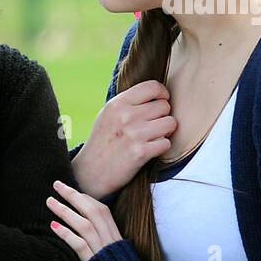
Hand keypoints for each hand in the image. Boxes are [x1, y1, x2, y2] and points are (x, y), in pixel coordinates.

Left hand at [47, 179, 124, 260]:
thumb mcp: (116, 254)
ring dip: (65, 211)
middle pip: (91, 210)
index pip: (101, 209)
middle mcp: (110, 239)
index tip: (71, 190)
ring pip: (84, 224)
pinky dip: (66, 234)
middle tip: (56, 184)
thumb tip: (91, 232)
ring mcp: (102, 250)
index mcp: (115, 235)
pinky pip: (80, 244)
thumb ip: (105, 242)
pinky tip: (53, 226)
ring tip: (49, 202)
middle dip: (73, 195)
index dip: (85, 197)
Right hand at [70, 81, 175, 199]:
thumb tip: (156, 92)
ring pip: (170, 123)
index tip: (161, 102)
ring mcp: (133, 134)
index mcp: (117, 103)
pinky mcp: (140, 152)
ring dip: (166, 132)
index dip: (163, 94)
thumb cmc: (103, 142)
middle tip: (153, 126)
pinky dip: (162, 147)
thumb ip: (128, 102)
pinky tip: (150, 150)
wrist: (90, 173)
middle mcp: (125, 116)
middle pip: (165, 106)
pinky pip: (166, 143)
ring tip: (153, 137)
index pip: (153, 87)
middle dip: (163, 116)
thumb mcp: (108, 115)